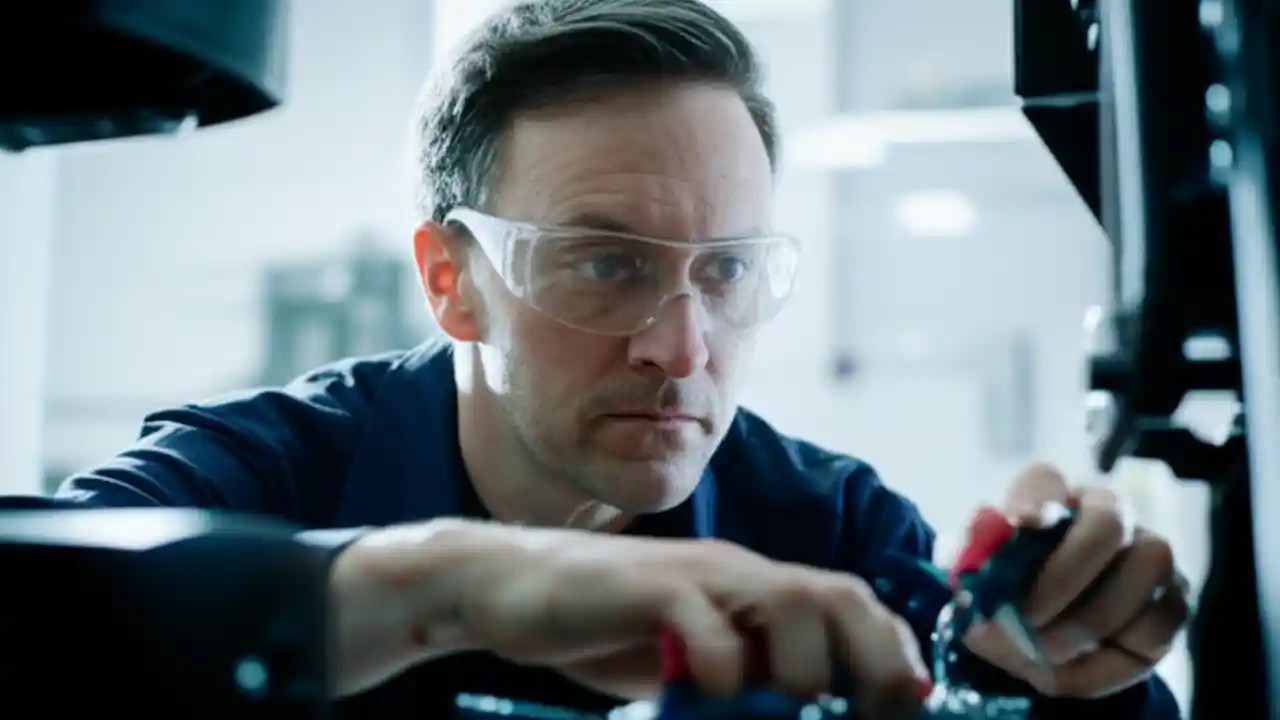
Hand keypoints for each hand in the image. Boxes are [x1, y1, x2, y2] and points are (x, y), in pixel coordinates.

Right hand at [328, 518, 931, 714]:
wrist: (510, 586)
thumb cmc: (603, 629)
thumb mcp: (685, 662)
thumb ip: (738, 680)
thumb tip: (796, 716)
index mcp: (751, 587)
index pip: (846, 603)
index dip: (888, 652)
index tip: (904, 705)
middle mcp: (734, 572)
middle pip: (835, 594)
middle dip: (873, 657)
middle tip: (870, 714)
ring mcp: (690, 574)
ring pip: (787, 599)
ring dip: (803, 666)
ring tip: (782, 706)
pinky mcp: (642, 586)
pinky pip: (699, 617)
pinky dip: (718, 664)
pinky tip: (702, 696)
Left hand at [962, 463, 1190, 698]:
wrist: (1039, 640)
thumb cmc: (1005, 596)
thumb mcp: (973, 577)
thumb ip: (967, 556)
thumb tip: (978, 544)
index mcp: (1049, 497)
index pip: (1044, 481)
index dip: (1034, 501)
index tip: (1021, 526)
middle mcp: (1108, 512)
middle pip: (1108, 522)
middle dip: (1063, 577)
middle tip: (1026, 617)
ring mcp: (1150, 554)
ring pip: (1147, 570)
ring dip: (1087, 622)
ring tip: (1042, 648)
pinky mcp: (1172, 604)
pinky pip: (1156, 627)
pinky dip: (1107, 658)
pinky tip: (1070, 664)